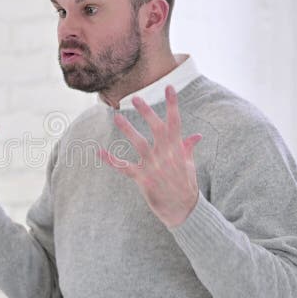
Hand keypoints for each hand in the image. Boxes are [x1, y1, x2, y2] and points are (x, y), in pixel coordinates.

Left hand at [99, 85, 201, 226]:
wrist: (184, 210)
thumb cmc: (186, 185)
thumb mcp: (189, 164)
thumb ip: (188, 148)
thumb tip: (196, 135)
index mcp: (177, 149)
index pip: (176, 122)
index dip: (173, 104)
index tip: (169, 87)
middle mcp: (166, 155)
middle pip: (157, 129)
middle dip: (147, 112)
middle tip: (136, 97)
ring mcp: (154, 166)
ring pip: (140, 144)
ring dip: (128, 130)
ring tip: (117, 117)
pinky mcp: (143, 179)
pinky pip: (125, 167)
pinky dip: (112, 160)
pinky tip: (99, 152)